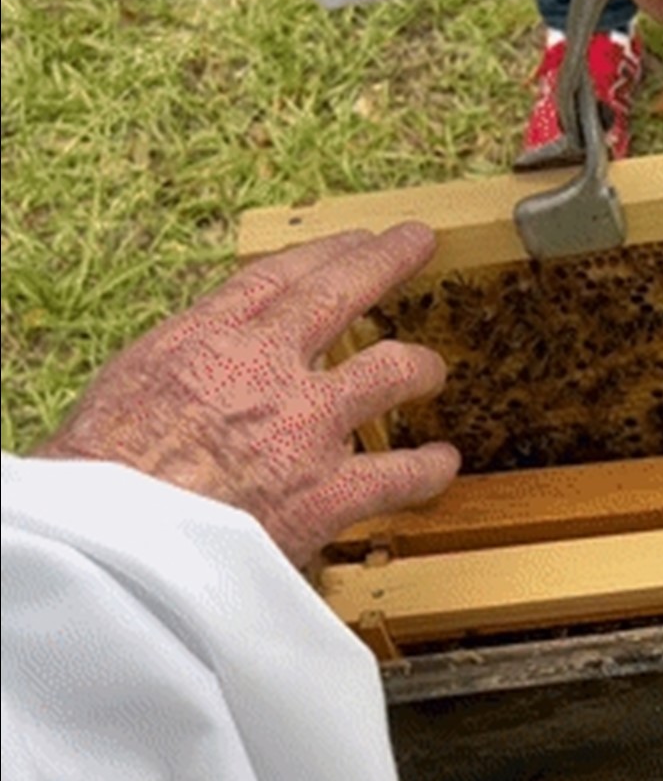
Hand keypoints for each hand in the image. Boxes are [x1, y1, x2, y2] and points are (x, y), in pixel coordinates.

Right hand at [35, 224, 459, 566]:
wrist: (111, 539)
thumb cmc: (101, 474)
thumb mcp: (126, 387)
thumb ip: (185, 370)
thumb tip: (203, 376)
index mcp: (207, 339)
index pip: (276, 277)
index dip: (323, 253)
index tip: (349, 241)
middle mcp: (267, 367)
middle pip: (342, 292)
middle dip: (385, 260)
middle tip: (414, 242)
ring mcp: (307, 424)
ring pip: (392, 371)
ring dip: (419, 366)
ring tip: (430, 369)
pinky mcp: (330, 488)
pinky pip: (402, 473)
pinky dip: (429, 468)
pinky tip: (442, 463)